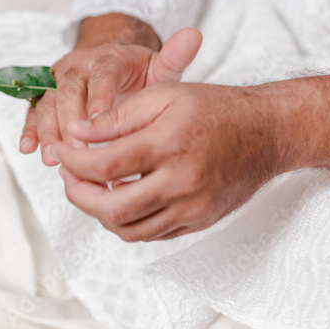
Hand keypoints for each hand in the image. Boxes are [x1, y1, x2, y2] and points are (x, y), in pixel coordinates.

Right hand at [20, 22, 201, 165]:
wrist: (113, 66)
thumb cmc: (139, 75)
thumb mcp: (160, 67)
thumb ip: (174, 57)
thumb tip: (194, 36)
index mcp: (107, 57)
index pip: (102, 76)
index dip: (99, 99)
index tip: (99, 122)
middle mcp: (78, 65)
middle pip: (68, 91)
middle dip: (69, 122)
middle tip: (75, 151)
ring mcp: (59, 81)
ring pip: (48, 103)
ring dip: (47, 131)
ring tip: (52, 158)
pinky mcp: (46, 96)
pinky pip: (33, 111)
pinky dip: (29, 129)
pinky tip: (28, 149)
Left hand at [52, 74, 329, 242]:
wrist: (268, 132)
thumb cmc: (215, 107)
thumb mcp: (164, 94)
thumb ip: (117, 116)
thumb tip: (77, 133)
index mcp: (169, 144)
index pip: (105, 165)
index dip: (74, 162)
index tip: (61, 153)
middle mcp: (182, 182)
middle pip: (112, 208)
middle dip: (79, 195)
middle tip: (69, 177)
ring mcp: (193, 207)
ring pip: (129, 229)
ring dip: (100, 213)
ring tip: (91, 188)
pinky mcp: (200, 221)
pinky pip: (152, 233)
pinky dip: (127, 221)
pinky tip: (120, 197)